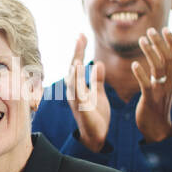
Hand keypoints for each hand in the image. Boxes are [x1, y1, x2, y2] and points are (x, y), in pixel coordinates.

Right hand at [65, 34, 109, 152]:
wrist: (95, 136)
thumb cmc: (96, 116)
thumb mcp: (97, 93)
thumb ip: (97, 79)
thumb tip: (98, 63)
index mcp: (78, 87)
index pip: (78, 65)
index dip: (80, 50)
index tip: (82, 36)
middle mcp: (73, 91)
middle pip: (73, 68)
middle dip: (77, 52)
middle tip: (81, 36)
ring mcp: (75, 99)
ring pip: (73, 79)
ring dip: (76, 64)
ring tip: (80, 49)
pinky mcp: (81, 106)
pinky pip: (78, 90)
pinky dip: (78, 79)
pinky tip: (81, 69)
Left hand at [132, 27, 171, 143]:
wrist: (157, 128)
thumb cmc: (157, 106)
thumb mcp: (164, 87)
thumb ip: (164, 73)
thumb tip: (162, 58)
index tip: (165, 29)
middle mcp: (170, 82)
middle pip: (169, 57)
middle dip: (160, 42)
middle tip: (151, 30)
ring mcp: (161, 90)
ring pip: (159, 67)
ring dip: (150, 52)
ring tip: (142, 40)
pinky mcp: (151, 99)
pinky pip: (147, 84)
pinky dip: (141, 73)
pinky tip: (134, 64)